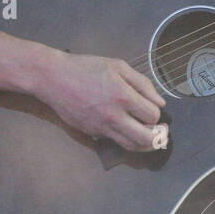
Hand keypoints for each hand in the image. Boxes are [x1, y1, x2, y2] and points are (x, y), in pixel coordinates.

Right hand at [33, 52, 167, 151]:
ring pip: (130, 147)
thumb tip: (160, 102)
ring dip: (145, 144)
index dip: (157, 114)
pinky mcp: (91, 133)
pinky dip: (126, 140)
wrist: (53, 78)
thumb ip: (142, 83)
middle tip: (161, 130)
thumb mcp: (117, 66)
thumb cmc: (85, 68)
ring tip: (149, 135)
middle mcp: (113, 116)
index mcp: (122, 96)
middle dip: (158, 137)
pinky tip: (128, 130)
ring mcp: (101, 127)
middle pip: (145, 139)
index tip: (154, 108)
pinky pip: (115, 142)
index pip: (152, 116)